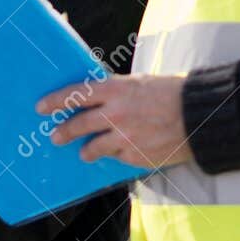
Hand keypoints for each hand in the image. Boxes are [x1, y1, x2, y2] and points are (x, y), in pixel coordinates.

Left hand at [36, 75, 194, 168]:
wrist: (199, 116)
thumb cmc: (170, 93)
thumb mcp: (138, 83)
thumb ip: (114, 91)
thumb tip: (94, 96)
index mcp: (114, 90)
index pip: (75, 94)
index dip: (55, 101)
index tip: (40, 107)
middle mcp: (115, 114)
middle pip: (78, 125)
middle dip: (63, 132)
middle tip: (54, 137)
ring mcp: (124, 138)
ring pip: (93, 148)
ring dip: (86, 151)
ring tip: (84, 153)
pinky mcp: (134, 156)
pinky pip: (117, 157)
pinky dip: (117, 154)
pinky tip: (122, 151)